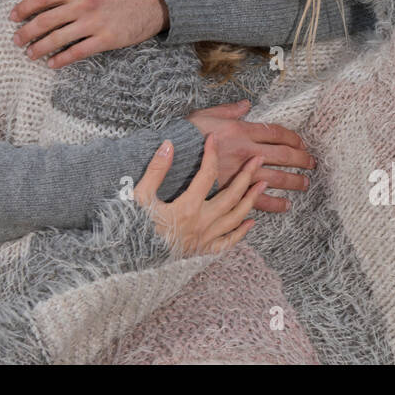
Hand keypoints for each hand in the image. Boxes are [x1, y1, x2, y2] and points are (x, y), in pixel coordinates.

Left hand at [8, 0, 167, 68]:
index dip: (24, 8)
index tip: (13, 16)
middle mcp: (82, 5)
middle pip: (45, 21)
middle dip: (26, 32)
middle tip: (15, 40)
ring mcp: (94, 24)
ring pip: (58, 39)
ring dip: (39, 48)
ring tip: (30, 54)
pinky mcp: (106, 40)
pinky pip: (78, 52)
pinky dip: (62, 59)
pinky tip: (52, 64)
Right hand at [134, 136, 263, 256]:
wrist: (130, 257)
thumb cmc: (134, 225)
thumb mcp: (140, 195)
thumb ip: (156, 169)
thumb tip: (168, 144)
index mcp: (187, 207)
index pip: (206, 175)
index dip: (211, 154)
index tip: (213, 138)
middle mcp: (201, 223)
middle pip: (231, 196)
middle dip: (246, 176)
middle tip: (258, 159)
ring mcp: (204, 238)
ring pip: (235, 218)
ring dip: (251, 200)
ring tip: (263, 184)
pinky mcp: (202, 250)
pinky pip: (227, 242)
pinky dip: (241, 232)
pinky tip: (251, 222)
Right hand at [185, 99, 314, 212]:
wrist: (170, 160)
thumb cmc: (185, 135)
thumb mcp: (205, 115)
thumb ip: (228, 110)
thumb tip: (246, 105)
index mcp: (240, 131)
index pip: (276, 133)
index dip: (293, 138)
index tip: (302, 143)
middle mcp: (246, 152)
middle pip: (283, 155)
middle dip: (301, 159)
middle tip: (311, 163)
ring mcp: (240, 174)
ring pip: (276, 179)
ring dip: (294, 181)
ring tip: (304, 183)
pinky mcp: (232, 191)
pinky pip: (259, 201)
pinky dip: (274, 203)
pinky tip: (285, 205)